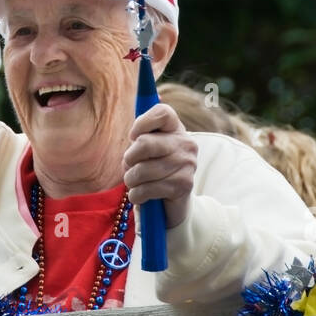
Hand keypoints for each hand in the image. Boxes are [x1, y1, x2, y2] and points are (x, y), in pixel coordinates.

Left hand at [122, 103, 196, 228]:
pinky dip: (136, 195)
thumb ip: (139, 136)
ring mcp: (187, 163)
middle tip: (129, 166)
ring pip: (142, 170)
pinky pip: (147, 189)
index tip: (133, 137)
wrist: (173, 203)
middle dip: (128, 159)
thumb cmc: (152, 169)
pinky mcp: (184, 185)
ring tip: (135, 183)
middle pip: (144, 143)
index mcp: (175, 128)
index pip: (161, 112)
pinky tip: (140, 195)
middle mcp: (185, 143)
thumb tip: (133, 135)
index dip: (141, 123)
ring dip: (130, 180)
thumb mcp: (146, 149)